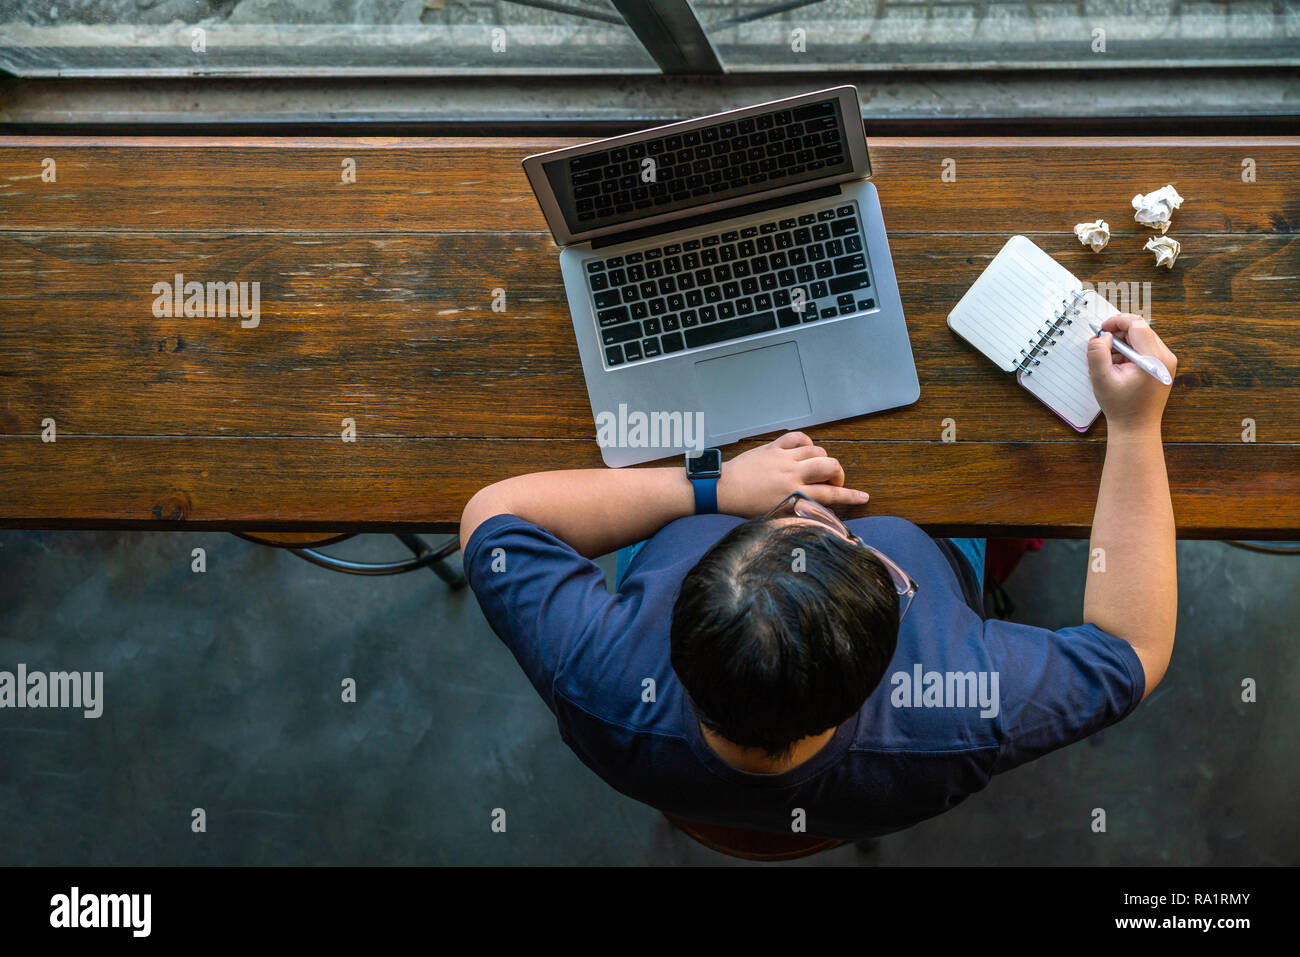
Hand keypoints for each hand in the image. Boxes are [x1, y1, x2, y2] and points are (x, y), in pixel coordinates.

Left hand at [715, 431, 868, 517]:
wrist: (723, 488)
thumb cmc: (747, 507)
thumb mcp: (777, 515)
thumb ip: (799, 509)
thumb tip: (818, 508)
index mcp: (794, 494)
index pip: (831, 496)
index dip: (851, 495)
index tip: (864, 496)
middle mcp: (792, 474)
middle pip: (830, 466)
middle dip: (838, 474)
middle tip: (833, 482)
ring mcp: (783, 458)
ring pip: (817, 450)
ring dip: (822, 459)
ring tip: (816, 469)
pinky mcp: (774, 447)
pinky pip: (798, 437)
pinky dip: (806, 442)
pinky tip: (805, 449)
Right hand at [1087, 314, 1177, 435]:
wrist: (1136, 427)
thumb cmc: (1120, 407)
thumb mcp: (1101, 378)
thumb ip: (1097, 352)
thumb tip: (1103, 336)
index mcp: (1153, 359)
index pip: (1137, 325)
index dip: (1117, 321)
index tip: (1102, 328)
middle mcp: (1165, 358)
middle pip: (1141, 330)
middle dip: (1119, 333)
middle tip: (1101, 344)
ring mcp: (1166, 363)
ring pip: (1143, 339)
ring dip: (1123, 343)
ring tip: (1108, 360)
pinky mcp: (1163, 367)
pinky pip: (1146, 349)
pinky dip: (1130, 352)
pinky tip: (1118, 366)